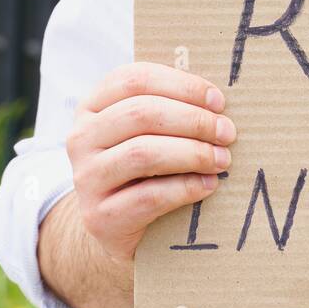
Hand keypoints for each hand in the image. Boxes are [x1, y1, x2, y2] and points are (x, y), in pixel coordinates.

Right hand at [65, 61, 234, 262]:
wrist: (116, 228)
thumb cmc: (144, 170)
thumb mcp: (148, 134)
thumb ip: (170, 110)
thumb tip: (217, 101)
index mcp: (92, 106)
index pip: (134, 79)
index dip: (182, 85)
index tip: (218, 101)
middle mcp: (81, 138)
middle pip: (142, 114)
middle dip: (194, 120)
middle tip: (227, 133)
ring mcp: (86, 178)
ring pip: (143, 153)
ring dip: (193, 153)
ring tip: (222, 160)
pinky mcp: (100, 217)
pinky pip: (149, 196)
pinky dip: (186, 188)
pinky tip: (208, 184)